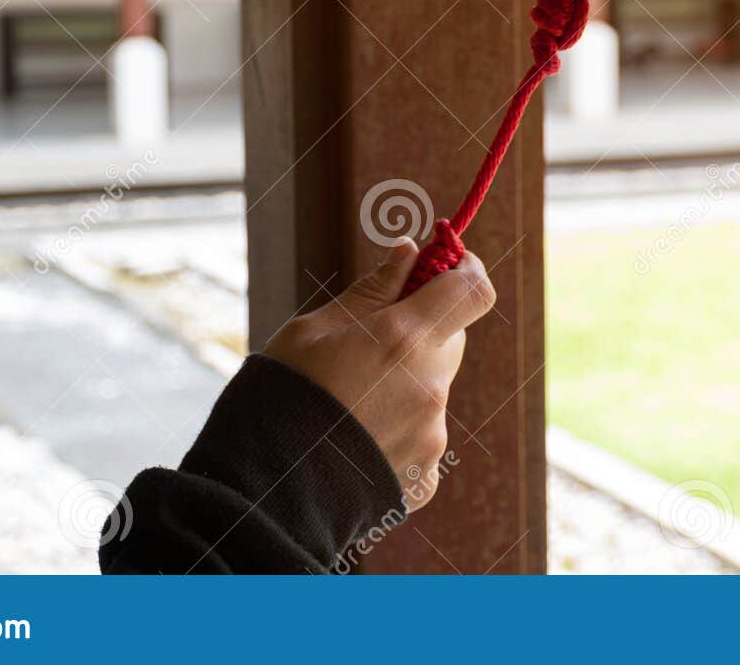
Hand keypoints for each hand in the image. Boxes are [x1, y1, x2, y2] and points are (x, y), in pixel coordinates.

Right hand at [261, 238, 494, 509]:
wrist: (266, 489)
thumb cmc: (283, 394)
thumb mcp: (316, 328)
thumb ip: (373, 290)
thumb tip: (409, 251)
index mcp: (405, 339)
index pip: (473, 290)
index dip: (467, 271)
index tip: (448, 266)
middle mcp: (430, 386)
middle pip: (451, 340)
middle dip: (422, 331)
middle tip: (373, 341)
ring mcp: (432, 435)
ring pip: (433, 389)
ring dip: (406, 384)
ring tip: (349, 404)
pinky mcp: (428, 475)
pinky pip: (422, 437)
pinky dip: (397, 431)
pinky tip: (355, 440)